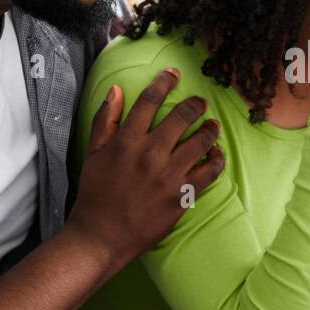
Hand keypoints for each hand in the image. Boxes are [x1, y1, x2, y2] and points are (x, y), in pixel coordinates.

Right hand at [68, 68, 223, 273]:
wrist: (102, 236)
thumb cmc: (95, 193)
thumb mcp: (93, 153)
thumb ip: (105, 120)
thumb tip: (116, 89)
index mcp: (126, 141)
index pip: (149, 101)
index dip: (164, 83)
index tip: (174, 74)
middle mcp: (150, 154)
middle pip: (181, 117)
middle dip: (195, 104)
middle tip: (201, 102)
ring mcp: (168, 175)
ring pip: (200, 142)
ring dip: (210, 129)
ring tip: (213, 126)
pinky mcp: (182, 195)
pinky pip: (209, 172)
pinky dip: (216, 160)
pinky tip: (216, 154)